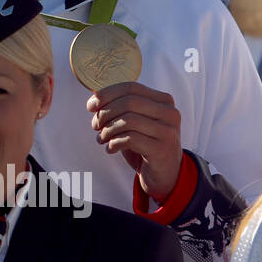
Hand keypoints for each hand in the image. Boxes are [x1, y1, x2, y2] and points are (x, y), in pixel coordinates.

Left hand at [87, 81, 182, 201]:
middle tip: (95, 126)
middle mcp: (170, 113)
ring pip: (128, 121)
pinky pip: (130, 139)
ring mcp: (168, 131)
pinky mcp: (162, 149)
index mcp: (163, 100)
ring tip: (101, 139)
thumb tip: (94, 98)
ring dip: (107, 130)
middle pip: (128, 102)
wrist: (164, 174)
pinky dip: (114, 143)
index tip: (91, 106)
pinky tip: (110, 149)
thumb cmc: (145, 144)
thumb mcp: (134, 122)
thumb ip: (120, 107)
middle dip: (105, 113)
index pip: (131, 87)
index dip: (107, 94)